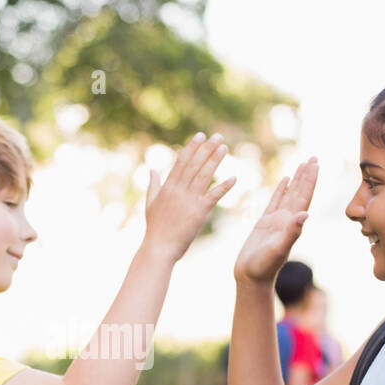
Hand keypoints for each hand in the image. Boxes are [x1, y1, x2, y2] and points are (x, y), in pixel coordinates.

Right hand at [143, 132, 236, 262]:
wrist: (158, 248)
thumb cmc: (155, 228)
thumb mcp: (150, 203)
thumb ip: (153, 185)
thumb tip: (152, 169)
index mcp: (167, 187)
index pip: (181, 162)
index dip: (192, 148)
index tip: (200, 136)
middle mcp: (178, 191)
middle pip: (194, 165)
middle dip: (206, 149)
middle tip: (218, 136)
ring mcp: (188, 201)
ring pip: (203, 176)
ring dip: (215, 161)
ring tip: (224, 148)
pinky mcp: (199, 213)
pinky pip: (213, 196)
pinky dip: (224, 186)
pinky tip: (234, 177)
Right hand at [234, 157, 319, 283]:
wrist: (251, 278)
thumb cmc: (263, 267)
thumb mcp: (278, 249)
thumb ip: (291, 232)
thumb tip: (305, 214)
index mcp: (292, 223)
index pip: (304, 197)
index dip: (310, 180)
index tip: (316, 164)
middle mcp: (287, 220)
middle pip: (300, 192)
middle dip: (307, 175)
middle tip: (314, 157)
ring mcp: (277, 221)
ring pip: (290, 194)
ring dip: (297, 179)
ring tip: (303, 164)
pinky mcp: (265, 223)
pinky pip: (275, 201)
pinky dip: (281, 189)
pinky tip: (285, 180)